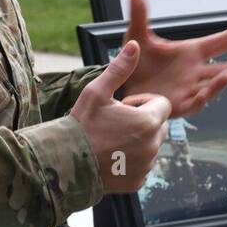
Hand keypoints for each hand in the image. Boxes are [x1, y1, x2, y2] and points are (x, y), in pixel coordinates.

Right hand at [70, 40, 172, 193]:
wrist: (65, 163)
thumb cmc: (81, 125)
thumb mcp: (97, 91)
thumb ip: (120, 69)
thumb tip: (134, 46)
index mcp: (148, 121)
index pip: (162, 104)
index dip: (143, 102)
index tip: (123, 106)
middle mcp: (152, 146)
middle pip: (160, 125)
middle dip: (143, 120)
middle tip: (116, 122)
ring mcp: (146, 166)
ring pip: (151, 145)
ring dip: (138, 140)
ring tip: (111, 139)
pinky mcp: (137, 181)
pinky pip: (143, 164)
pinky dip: (132, 160)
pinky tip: (111, 156)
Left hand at [118, 0, 226, 117]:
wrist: (120, 86)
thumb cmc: (135, 61)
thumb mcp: (137, 36)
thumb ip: (140, 14)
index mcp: (189, 53)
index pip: (216, 43)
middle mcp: (193, 72)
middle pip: (220, 70)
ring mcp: (187, 90)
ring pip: (210, 88)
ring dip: (221, 83)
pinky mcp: (176, 105)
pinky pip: (191, 104)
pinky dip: (199, 100)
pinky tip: (203, 96)